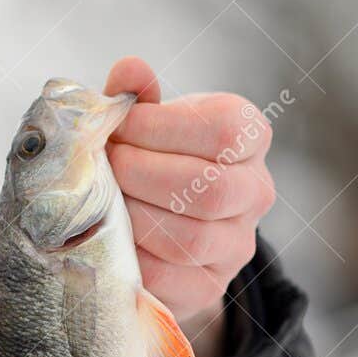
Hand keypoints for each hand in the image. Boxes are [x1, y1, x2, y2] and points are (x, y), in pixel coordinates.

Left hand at [102, 56, 275, 356]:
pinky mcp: (208, 285)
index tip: (120, 127)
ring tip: (102, 201)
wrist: (161, 224)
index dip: (163, 127)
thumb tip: (129, 70)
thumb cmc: (152, 156)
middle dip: (144, 175)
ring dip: (135, 217)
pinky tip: (107, 236)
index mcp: (248, 137)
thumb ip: (137, 97)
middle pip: (211, 189)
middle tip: (105, 167)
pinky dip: (132, 257)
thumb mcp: (146, 121)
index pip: (223, 130)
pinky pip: (171, 277)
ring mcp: (237, 244)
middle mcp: (255, 191)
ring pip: (192, 238)